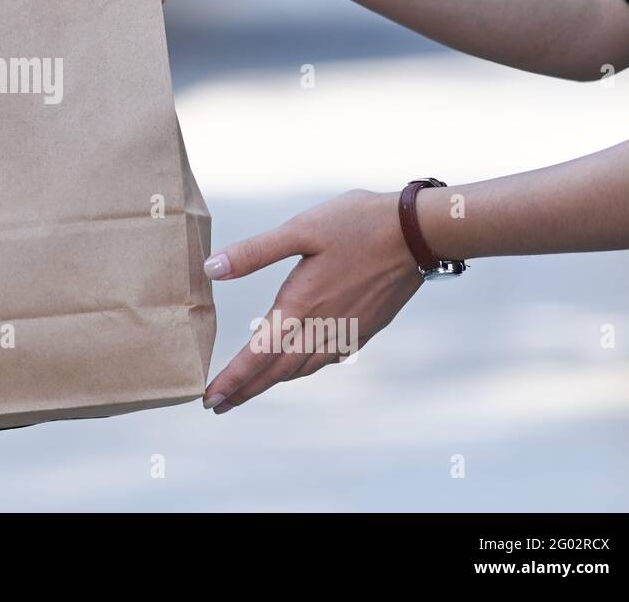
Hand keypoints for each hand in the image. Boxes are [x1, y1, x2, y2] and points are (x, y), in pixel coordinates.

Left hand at [201, 190, 423, 412]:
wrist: (418, 233)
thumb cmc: (357, 223)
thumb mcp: (301, 229)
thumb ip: (254, 252)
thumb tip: (211, 268)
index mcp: (301, 305)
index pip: (258, 354)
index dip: (233, 378)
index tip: (210, 398)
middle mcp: (322, 327)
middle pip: (276, 371)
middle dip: (245, 389)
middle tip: (217, 405)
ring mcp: (345, 332)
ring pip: (300, 369)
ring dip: (271, 382)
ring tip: (247, 391)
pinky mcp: (363, 329)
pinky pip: (324, 360)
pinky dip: (300, 370)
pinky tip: (293, 367)